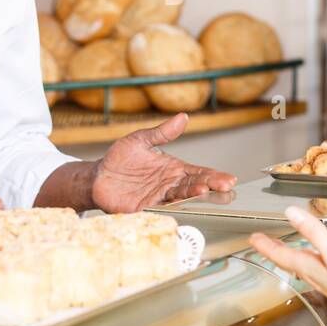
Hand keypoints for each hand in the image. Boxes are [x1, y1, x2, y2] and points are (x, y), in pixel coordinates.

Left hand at [90, 113, 236, 212]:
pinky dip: (171, 209)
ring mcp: (158, 198)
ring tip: (204, 191)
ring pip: (180, 197)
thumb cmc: (120, 158)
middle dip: (210, 186)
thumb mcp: (141, 140)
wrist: (98, 176)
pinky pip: (160, 209)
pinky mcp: (144, 209)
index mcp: (173, 169)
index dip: (213, 175)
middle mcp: (169, 185)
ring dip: (192, 195)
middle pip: (194, 186)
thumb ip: (162, 132)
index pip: (198, 172)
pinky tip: (182, 208)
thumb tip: (182, 117)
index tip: (228, 178)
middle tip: (223, 186)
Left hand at [248, 207, 326, 320]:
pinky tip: (321, 259)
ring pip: (303, 266)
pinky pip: (319, 269)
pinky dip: (313, 260)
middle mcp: (316, 276)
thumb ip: (313, 232)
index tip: (253, 239)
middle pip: (289, 262)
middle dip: (275, 251)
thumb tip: (291, 213)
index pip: (280, 256)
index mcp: (310, 268)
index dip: (265, 246)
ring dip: (292, 255)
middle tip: (263, 243)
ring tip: (287, 248)